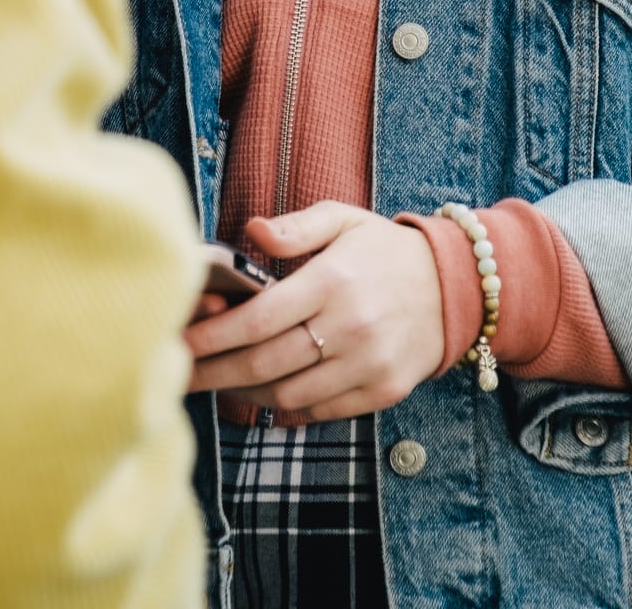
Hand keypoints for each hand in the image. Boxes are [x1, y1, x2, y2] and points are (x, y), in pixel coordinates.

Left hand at [183, 201, 443, 420]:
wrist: (454, 288)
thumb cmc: (382, 250)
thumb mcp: (342, 219)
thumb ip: (294, 225)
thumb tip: (248, 231)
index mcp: (332, 280)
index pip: (256, 319)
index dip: (211, 335)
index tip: (179, 341)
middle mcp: (350, 326)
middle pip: (263, 363)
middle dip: (212, 372)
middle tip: (177, 374)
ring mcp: (368, 364)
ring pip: (286, 393)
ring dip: (244, 391)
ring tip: (217, 380)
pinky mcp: (382, 392)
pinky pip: (319, 411)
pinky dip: (285, 407)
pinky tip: (264, 392)